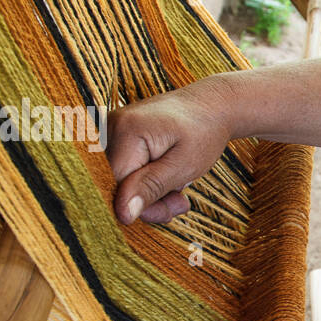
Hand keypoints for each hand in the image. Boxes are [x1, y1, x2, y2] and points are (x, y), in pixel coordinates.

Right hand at [106, 75, 236, 224]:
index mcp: (126, 130)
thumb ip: (151, 187)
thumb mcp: (184, 165)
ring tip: (178, 191)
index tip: (169, 212)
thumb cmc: (203, 132)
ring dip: (151, 195)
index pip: (115, 184)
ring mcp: (111, 132)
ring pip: (121, 182)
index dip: (138, 206)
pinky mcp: (117, 139)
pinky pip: (125, 173)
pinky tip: (167, 180)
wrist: (210, 106)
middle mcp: (110, 128)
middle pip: (115, 184)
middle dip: (148, 202)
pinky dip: (147, 183)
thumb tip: (123, 214)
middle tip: (179, 203)